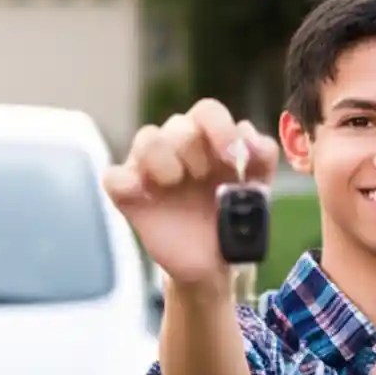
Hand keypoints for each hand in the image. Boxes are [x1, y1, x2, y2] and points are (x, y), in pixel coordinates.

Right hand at [102, 99, 279, 295]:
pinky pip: (113, 177)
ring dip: (163, 158)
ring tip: (174, 183)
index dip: (219, 127)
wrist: (213, 263)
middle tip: (202, 178)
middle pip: (177, 124)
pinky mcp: (128, 196)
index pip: (206, 111)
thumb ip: (261, 159)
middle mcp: (176, 147)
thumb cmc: (230, 219)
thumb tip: (250, 139)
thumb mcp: (257, 191)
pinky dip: (124, 182)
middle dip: (194, 150)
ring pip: (146, 138)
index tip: (231, 157)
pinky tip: (143, 196)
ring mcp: (149, 170)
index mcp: (207, 140)